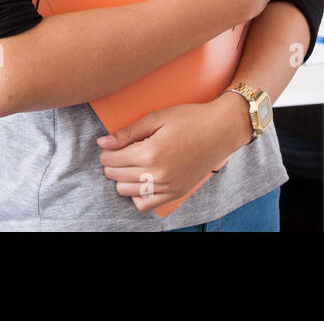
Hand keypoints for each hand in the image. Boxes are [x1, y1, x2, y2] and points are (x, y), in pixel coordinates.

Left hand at [96, 97, 251, 211]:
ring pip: (127, 191)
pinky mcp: (175, 193)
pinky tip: (141, 180)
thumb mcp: (157, 118)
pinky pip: (145, 204)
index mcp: (150, 153)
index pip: (112, 159)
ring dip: (122, 179)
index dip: (106, 151)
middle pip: (116, 176)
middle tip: (119, 152)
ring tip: (130, 164)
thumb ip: (128, 132)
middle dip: (112, 164)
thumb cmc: (190, 119)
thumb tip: (102, 143)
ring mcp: (167, 187)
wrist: (221, 130)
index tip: (109, 145)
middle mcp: (157, 174)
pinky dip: (137, 194)